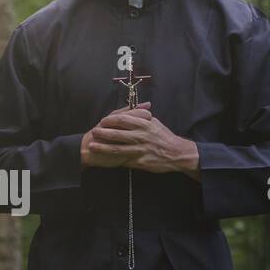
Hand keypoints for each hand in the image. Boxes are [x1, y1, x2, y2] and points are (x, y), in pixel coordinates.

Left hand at [86, 104, 200, 176]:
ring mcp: (140, 150)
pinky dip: (114, 160)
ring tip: (92, 146)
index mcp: (144, 124)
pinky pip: (124, 160)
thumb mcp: (154, 122)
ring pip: (118, 149)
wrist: (176, 153)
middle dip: (103, 133)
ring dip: (103, 147)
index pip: (123, 119)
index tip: (102, 121)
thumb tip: (134, 107)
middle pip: (117, 134)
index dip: (110, 120)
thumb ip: (142, 115)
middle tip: (93, 132)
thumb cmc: (164, 137)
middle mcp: (141, 136)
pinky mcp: (140, 162)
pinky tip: (104, 159)